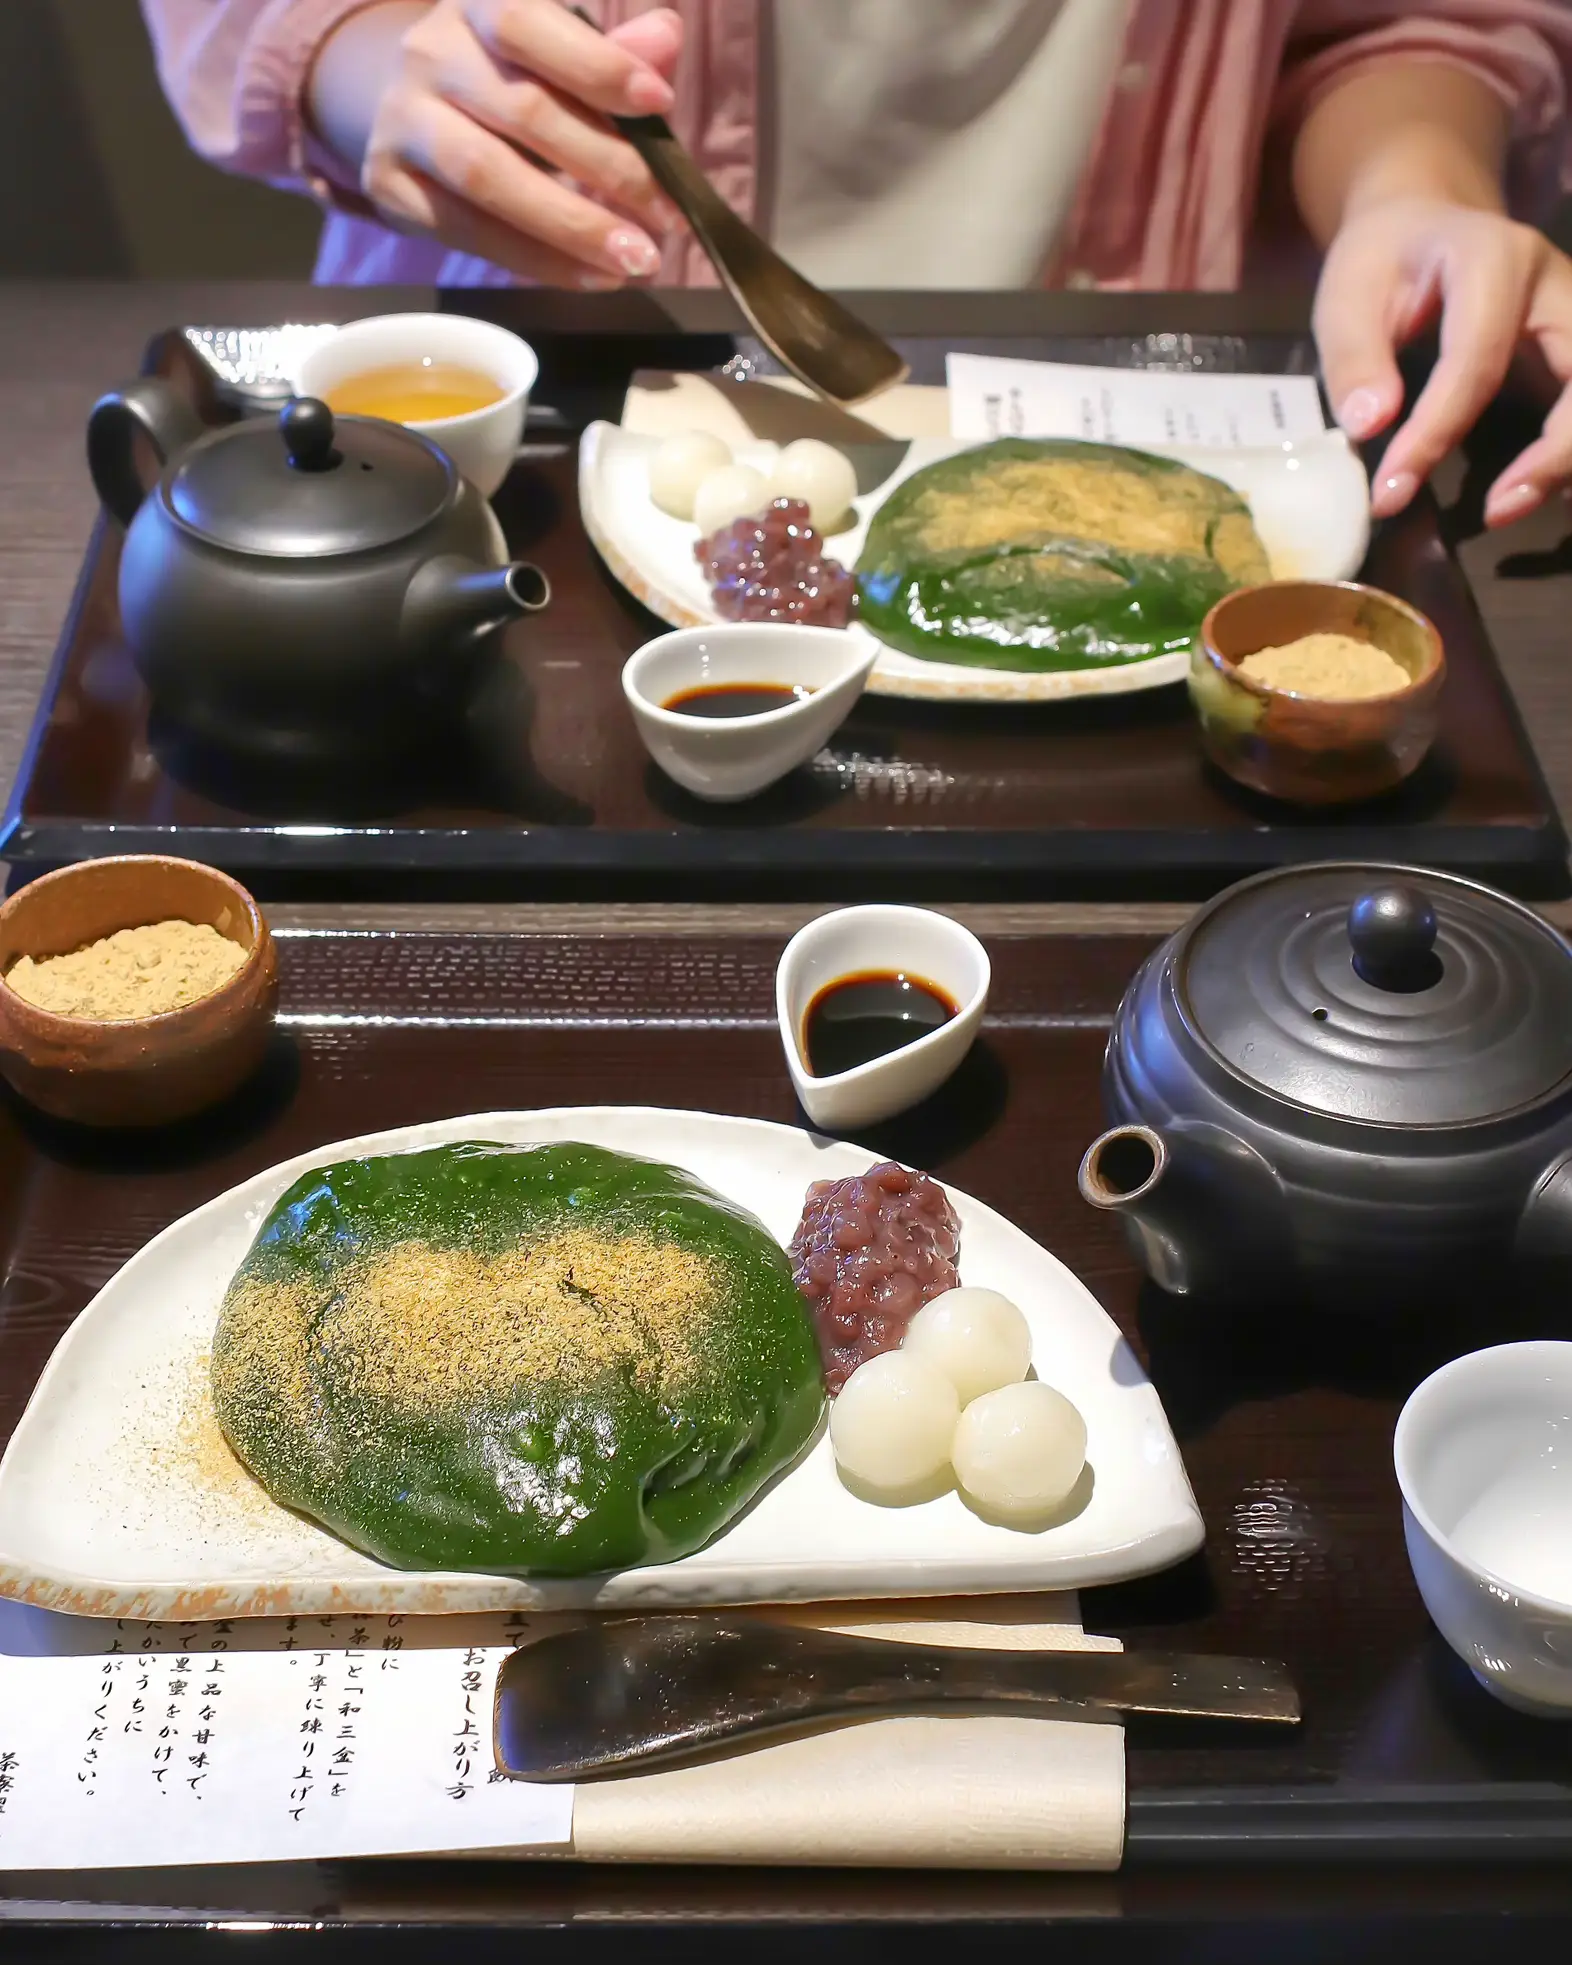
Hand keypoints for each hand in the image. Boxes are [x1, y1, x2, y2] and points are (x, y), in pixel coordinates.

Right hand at [311, 1, 682, 287]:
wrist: (409, 108)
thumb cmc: (506, 77)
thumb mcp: (555, 51)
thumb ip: (608, 51)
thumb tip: (664, 38)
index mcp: (475, 4)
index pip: (527, 23)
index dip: (595, 63)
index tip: (660, 102)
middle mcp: (429, 53)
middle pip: (522, 111)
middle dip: (607, 167)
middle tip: (667, 215)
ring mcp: (402, 121)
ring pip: (488, 178)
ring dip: (571, 227)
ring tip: (635, 258)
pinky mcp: (389, 186)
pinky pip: (468, 233)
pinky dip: (536, 261)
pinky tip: (591, 276)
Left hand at [1314, 195, 1571, 526]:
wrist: (1422, 223)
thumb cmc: (1383, 262)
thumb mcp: (1346, 297)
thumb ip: (1355, 357)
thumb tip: (1370, 426)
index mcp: (1493, 258)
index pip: (1476, 358)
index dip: (1436, 431)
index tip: (1391, 491)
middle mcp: (1554, 284)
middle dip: (1554, 451)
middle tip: (1496, 512)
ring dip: (1571, 457)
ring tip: (1513, 508)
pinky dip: (1571, 450)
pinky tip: (1543, 490)